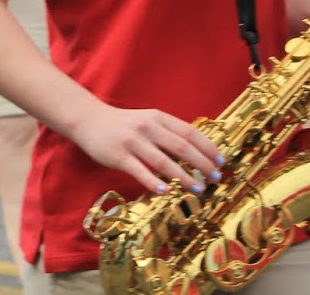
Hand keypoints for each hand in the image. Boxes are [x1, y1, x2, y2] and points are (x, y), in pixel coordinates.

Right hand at [66, 102, 222, 194]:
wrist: (88, 120)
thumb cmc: (123, 124)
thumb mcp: (147, 121)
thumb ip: (168, 133)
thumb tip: (197, 153)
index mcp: (158, 117)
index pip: (189, 132)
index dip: (208, 147)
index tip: (221, 161)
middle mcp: (147, 127)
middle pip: (181, 147)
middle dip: (202, 164)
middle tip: (215, 178)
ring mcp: (132, 141)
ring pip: (163, 161)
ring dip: (184, 177)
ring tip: (198, 189)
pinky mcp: (119, 156)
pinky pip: (140, 171)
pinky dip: (154, 182)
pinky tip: (166, 191)